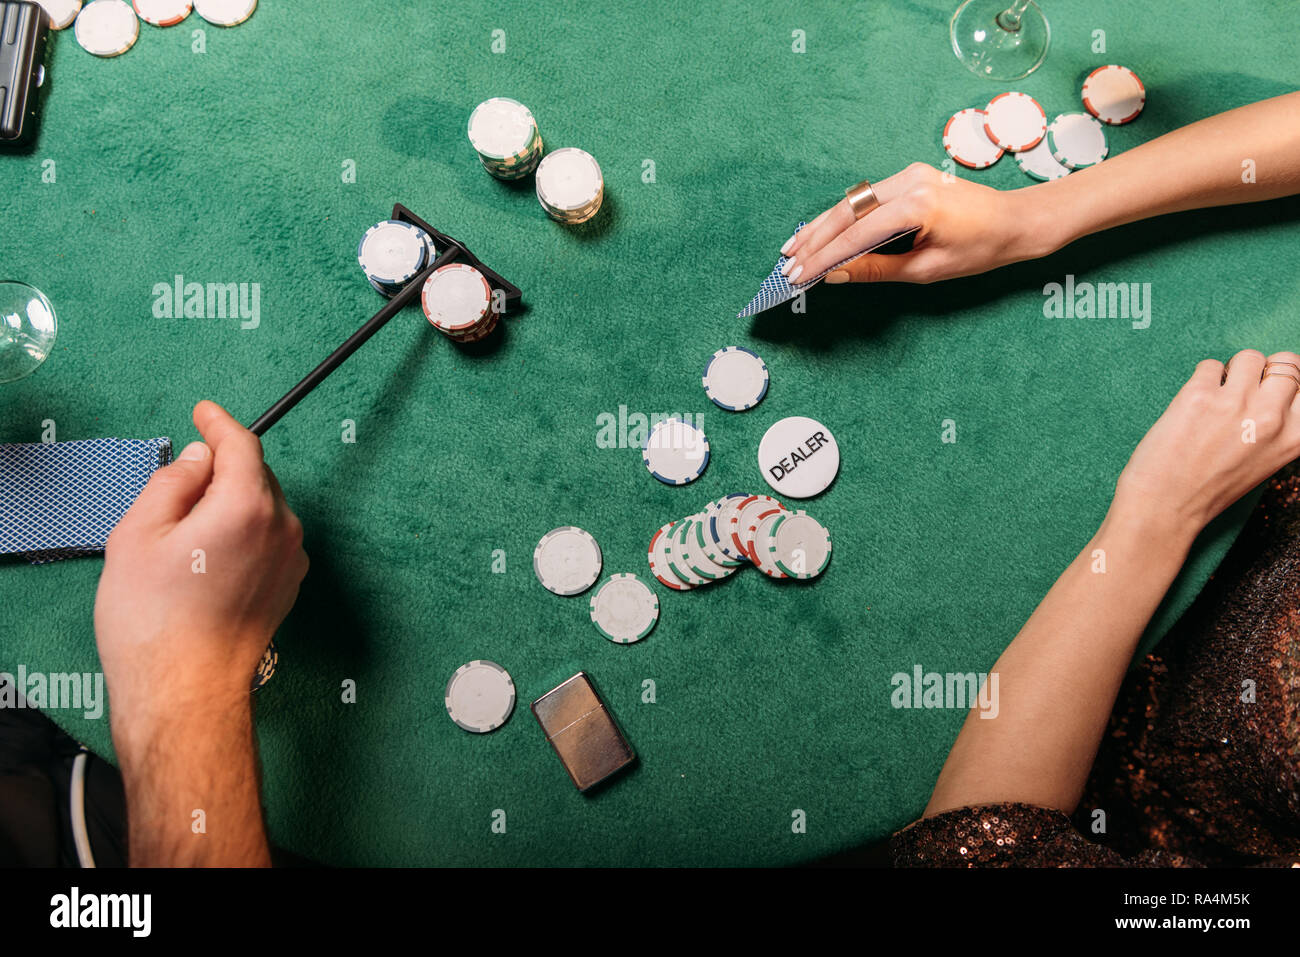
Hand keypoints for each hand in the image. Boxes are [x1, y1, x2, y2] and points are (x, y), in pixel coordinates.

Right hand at [94, 400, 307, 737]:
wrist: (185, 690)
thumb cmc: (156, 621)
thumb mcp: (138, 533)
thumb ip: (173, 481)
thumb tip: (199, 460)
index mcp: (248, 505)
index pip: (242, 443)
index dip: (219, 423)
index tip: (205, 413)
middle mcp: (282, 527)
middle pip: (254, 475)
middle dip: (220, 472)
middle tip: (175, 493)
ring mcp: (292, 559)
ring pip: (262, 508)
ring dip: (230, 506)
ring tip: (183, 544)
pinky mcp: (290, 584)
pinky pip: (267, 539)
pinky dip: (242, 535)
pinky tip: (206, 564)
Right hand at [778, 163, 1049, 284]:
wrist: (1015, 222)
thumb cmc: (980, 250)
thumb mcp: (926, 270)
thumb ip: (877, 269)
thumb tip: (835, 275)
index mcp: (915, 206)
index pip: (856, 237)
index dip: (822, 259)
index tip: (797, 277)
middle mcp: (908, 182)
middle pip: (846, 212)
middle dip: (813, 239)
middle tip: (786, 262)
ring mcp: (908, 175)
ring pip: (852, 203)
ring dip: (823, 227)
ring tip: (795, 248)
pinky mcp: (910, 176)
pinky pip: (866, 199)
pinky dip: (843, 218)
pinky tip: (824, 232)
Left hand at [1113, 349, 1299, 534]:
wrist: (1166, 507)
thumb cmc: (1212, 488)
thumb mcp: (1266, 460)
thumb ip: (1279, 426)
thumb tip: (1278, 388)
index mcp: (1296, 436)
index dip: (1287, 383)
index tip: (1270, 392)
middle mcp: (1272, 417)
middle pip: (1284, 363)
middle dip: (1262, 372)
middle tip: (1240, 394)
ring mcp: (1236, 403)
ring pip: (1249, 357)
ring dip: (1232, 372)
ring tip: (1216, 398)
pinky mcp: (1198, 396)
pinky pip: (1209, 365)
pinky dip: (1201, 380)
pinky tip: (1192, 407)